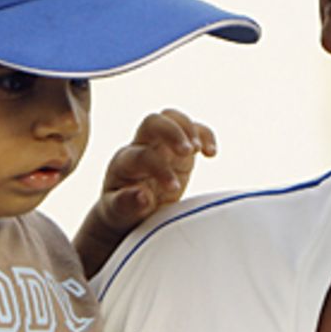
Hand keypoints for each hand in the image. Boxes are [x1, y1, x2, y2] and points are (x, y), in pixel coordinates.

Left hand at [75, 109, 215, 275]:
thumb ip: (126, 204)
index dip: (160, 168)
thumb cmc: (123, 212)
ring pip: (172, 118)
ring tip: (199, 149)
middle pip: (153, 122)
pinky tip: (211, 153)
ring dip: (189, 129)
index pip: (142, 155)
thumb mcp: (119, 214)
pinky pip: (193, 130)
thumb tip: (142, 195)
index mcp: (123, 163)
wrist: (131, 211)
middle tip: (189, 150)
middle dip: (173, 132)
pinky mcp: (179, 149)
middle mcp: (140, 147)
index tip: (174, 189)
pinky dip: (205, 135)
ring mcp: (161, 145)